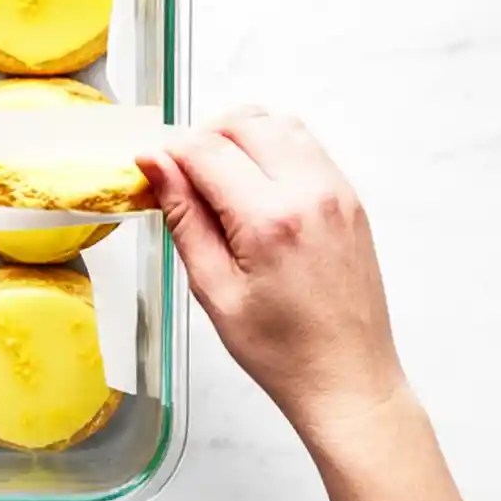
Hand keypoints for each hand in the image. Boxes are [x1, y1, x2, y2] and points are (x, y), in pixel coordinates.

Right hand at [138, 108, 403, 430]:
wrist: (347, 378)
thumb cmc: (280, 349)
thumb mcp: (213, 288)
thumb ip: (183, 217)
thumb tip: (155, 165)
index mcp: (271, 220)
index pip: (207, 150)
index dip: (169, 152)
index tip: (150, 166)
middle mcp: (310, 193)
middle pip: (245, 122)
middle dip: (204, 137)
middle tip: (181, 174)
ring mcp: (337, 191)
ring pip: (279, 124)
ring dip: (240, 136)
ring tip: (217, 177)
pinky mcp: (350, 198)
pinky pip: (306, 146)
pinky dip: (272, 149)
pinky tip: (253, 187)